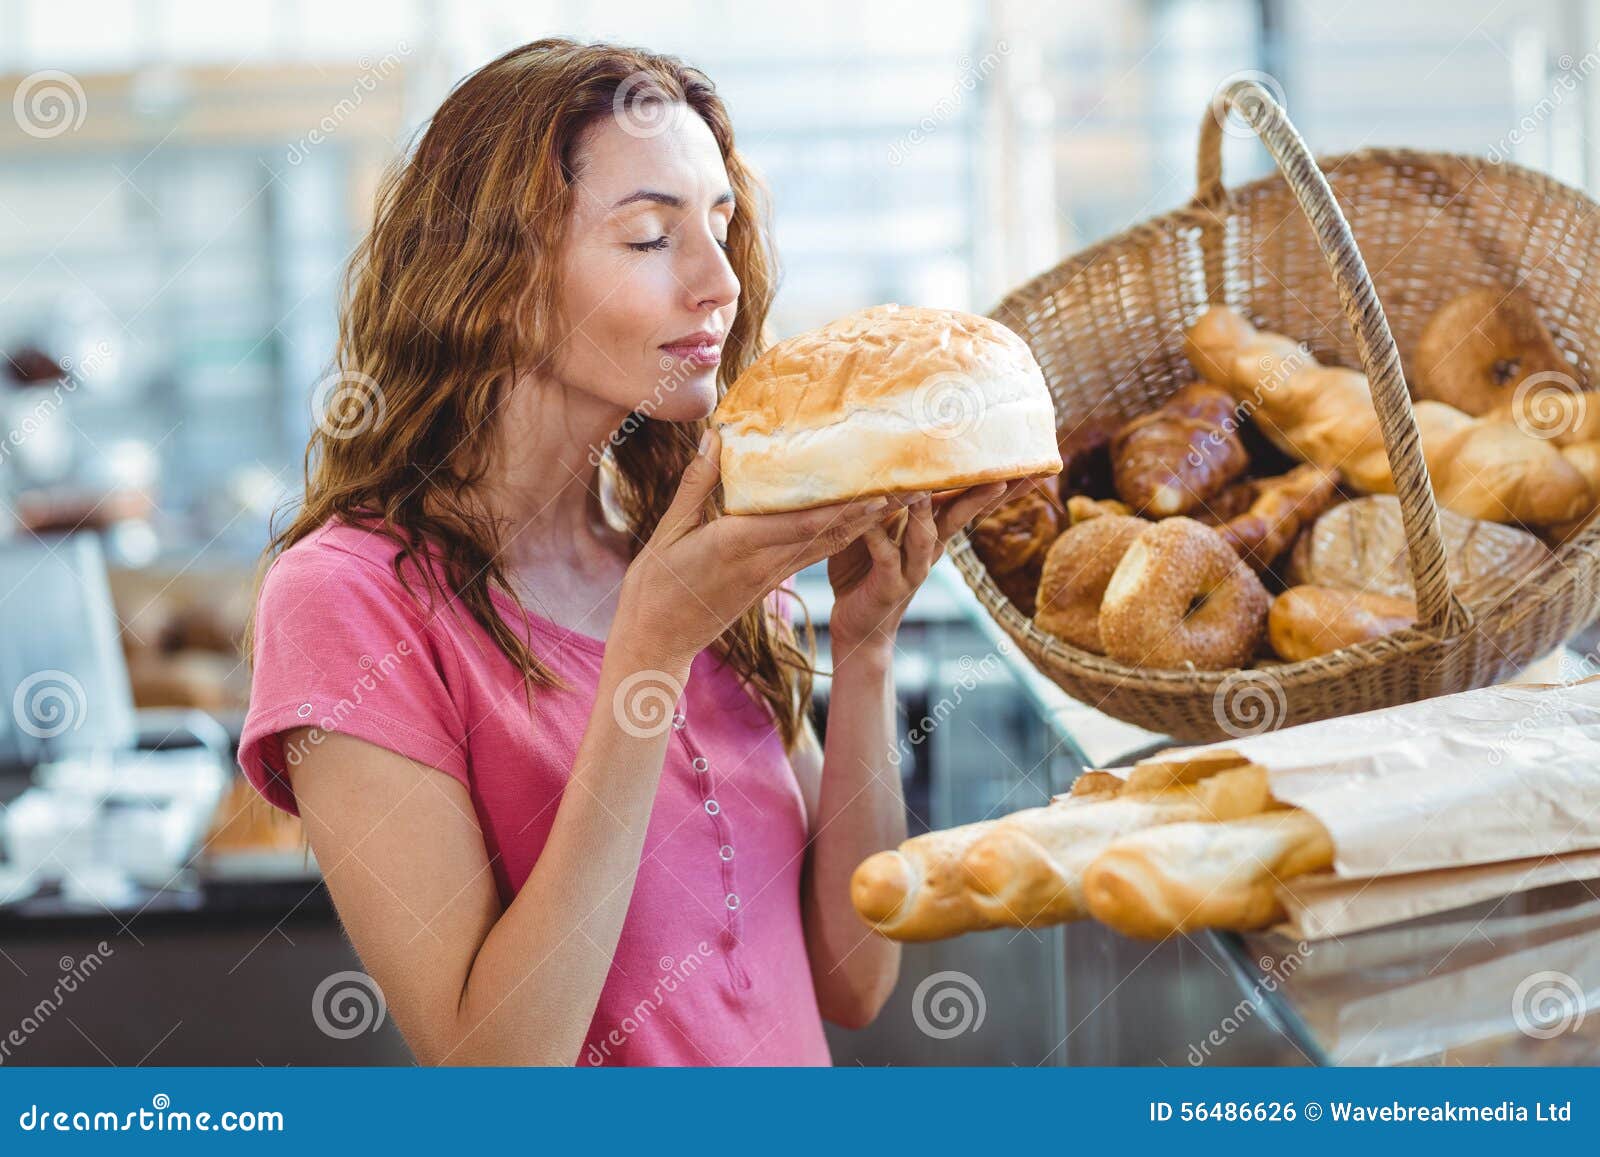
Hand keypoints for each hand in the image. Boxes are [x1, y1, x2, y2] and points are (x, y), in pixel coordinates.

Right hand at [615, 430, 898, 672]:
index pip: (803, 523)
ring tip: (898, 497)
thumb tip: (714, 438)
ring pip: (827, 545)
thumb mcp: (668, 531)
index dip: (846, 507)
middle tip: (909, 484)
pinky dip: (839, 536)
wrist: (657, 642)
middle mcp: (764, 561)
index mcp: (737, 545)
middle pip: (829, 533)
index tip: (880, 486)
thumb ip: (697, 484)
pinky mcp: (769, 583)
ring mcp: (770, 575)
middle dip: (871, 511)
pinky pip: (811, 555)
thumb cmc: (655, 587)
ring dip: (865, 523)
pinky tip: (859, 520)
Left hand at [825, 478, 1027, 652]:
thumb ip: (893, 499)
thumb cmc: (865, 567)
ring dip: (923, 510)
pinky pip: (886, 556)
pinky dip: (878, 537)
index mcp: (933, 528)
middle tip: (1003, 473)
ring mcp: (914, 568)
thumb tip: (894, 458)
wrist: (860, 627)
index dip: (991, 480)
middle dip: (980, 494)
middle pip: (961, 514)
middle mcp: (931, 547)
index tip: (1019, 458)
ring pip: (925, 534)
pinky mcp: (890, 584)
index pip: (965, 497)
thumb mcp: (882, 528)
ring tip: (921, 486)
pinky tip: (869, 519)